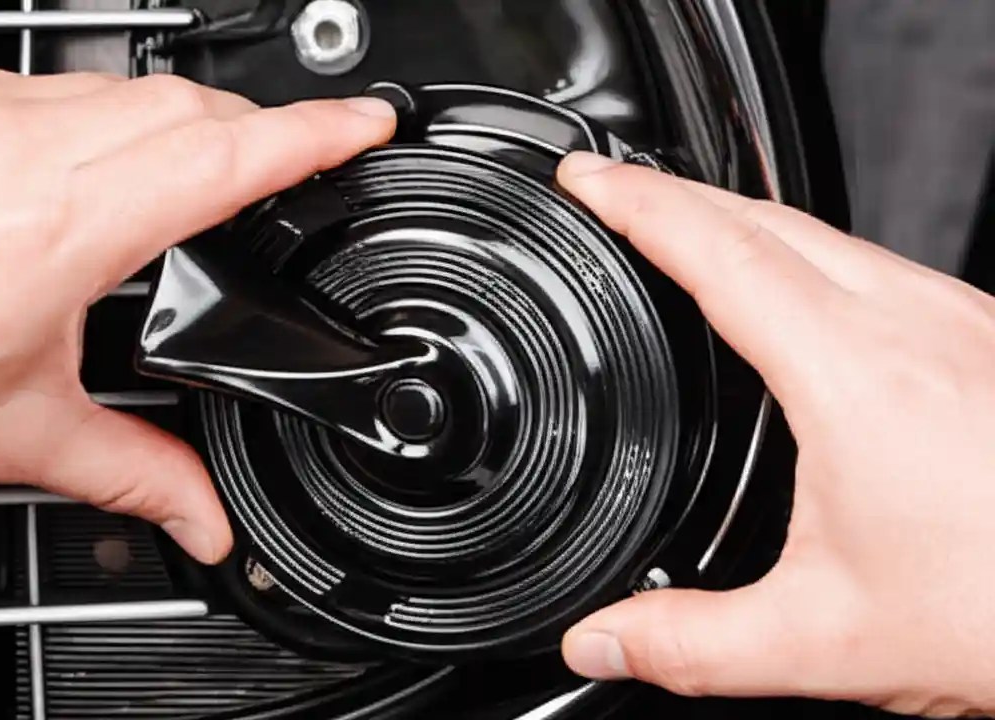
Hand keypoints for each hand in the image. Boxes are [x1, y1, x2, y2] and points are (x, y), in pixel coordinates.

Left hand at [0, 64, 395, 563]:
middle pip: (184, 103)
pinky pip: (50, 83)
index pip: (222, 152)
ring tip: (189, 177)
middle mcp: (16, 141)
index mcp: (57, 223)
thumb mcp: (5, 433)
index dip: (314, 131)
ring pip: (118, 84)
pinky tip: (81, 171)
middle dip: (255, 126)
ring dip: (177, 120)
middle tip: (286, 167)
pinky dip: (99, 116)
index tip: (366, 120)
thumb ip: (127, 473)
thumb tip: (200, 518)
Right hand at [556, 152, 994, 716]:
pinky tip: (798, 296)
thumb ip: (694, 645)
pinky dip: (808, 255)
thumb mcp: (830, 641)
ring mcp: (964, 322)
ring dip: (744, 219)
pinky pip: (879, 267)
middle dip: (676, 192)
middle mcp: (916, 326)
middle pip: (770, 217)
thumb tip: (601, 640)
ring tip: (688, 230)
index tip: (586, 180)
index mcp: (855, 375)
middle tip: (614, 189)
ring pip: (831, 235)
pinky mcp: (991, 339)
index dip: (638, 205)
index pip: (720, 252)